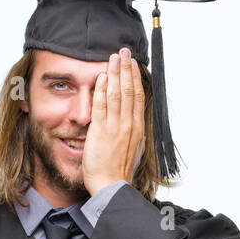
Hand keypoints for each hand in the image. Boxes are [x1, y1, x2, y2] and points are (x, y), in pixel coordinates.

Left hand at [82, 46, 145, 193]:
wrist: (112, 186)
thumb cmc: (120, 172)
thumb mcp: (134, 151)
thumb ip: (134, 136)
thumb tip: (137, 127)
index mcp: (137, 128)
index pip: (138, 97)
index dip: (135, 78)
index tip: (132, 64)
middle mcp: (128, 125)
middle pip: (129, 90)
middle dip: (126, 69)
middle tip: (123, 52)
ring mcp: (115, 127)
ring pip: (117, 94)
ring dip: (114, 73)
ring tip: (113, 57)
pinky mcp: (101, 132)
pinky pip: (101, 107)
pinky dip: (102, 90)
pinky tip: (101, 77)